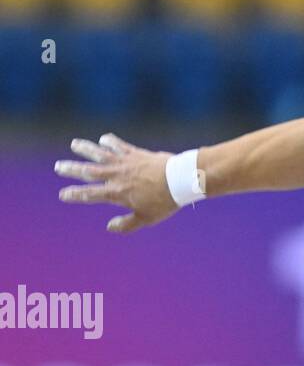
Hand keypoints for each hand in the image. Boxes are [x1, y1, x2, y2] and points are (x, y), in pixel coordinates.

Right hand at [54, 134, 179, 233]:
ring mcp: (127, 162)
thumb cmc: (165, 200)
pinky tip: (103, 138)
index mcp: (116, 193)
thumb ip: (126, 224)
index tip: (62, 194)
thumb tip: (109, 227)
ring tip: (74, 143)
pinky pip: (121, 146)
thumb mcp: (146, 218)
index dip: (75, 194)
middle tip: (59, 166)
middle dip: (72, 169)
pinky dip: (111, 142)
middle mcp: (117, 175)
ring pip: (102, 154)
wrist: (182, 179)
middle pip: (90, 171)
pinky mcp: (138, 154)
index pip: (89, 194)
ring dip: (87, 149)